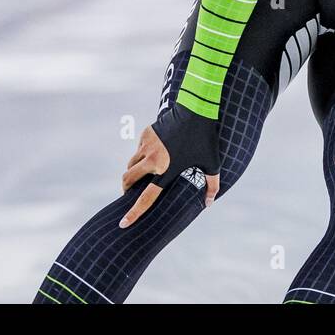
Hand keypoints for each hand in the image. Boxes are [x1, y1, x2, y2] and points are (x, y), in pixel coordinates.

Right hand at [119, 106, 221, 226]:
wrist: (196, 111)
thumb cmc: (205, 139)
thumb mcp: (212, 164)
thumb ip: (211, 186)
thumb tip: (208, 204)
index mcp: (166, 171)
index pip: (146, 197)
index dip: (134, 212)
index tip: (123, 223)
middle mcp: (152, 160)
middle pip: (128, 180)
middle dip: (125, 188)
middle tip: (127, 193)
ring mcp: (147, 146)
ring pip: (132, 163)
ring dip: (134, 171)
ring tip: (145, 172)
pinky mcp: (145, 134)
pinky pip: (139, 148)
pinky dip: (143, 153)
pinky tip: (157, 151)